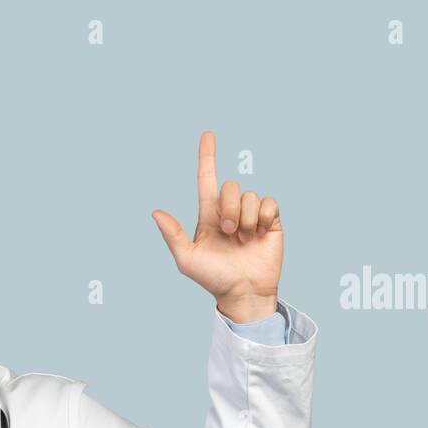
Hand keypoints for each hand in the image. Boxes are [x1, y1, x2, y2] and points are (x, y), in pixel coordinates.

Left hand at [151, 131, 282, 322]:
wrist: (243, 292)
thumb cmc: (213, 278)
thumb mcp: (187, 259)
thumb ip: (172, 235)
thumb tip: (156, 212)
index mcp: (209, 216)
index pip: (207, 180)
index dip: (207, 157)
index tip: (208, 135)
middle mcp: (230, 212)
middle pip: (230, 187)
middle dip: (230, 208)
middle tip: (229, 232)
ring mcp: (251, 216)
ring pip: (251, 195)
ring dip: (247, 219)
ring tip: (245, 240)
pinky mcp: (271, 221)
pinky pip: (269, 202)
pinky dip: (264, 218)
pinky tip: (261, 234)